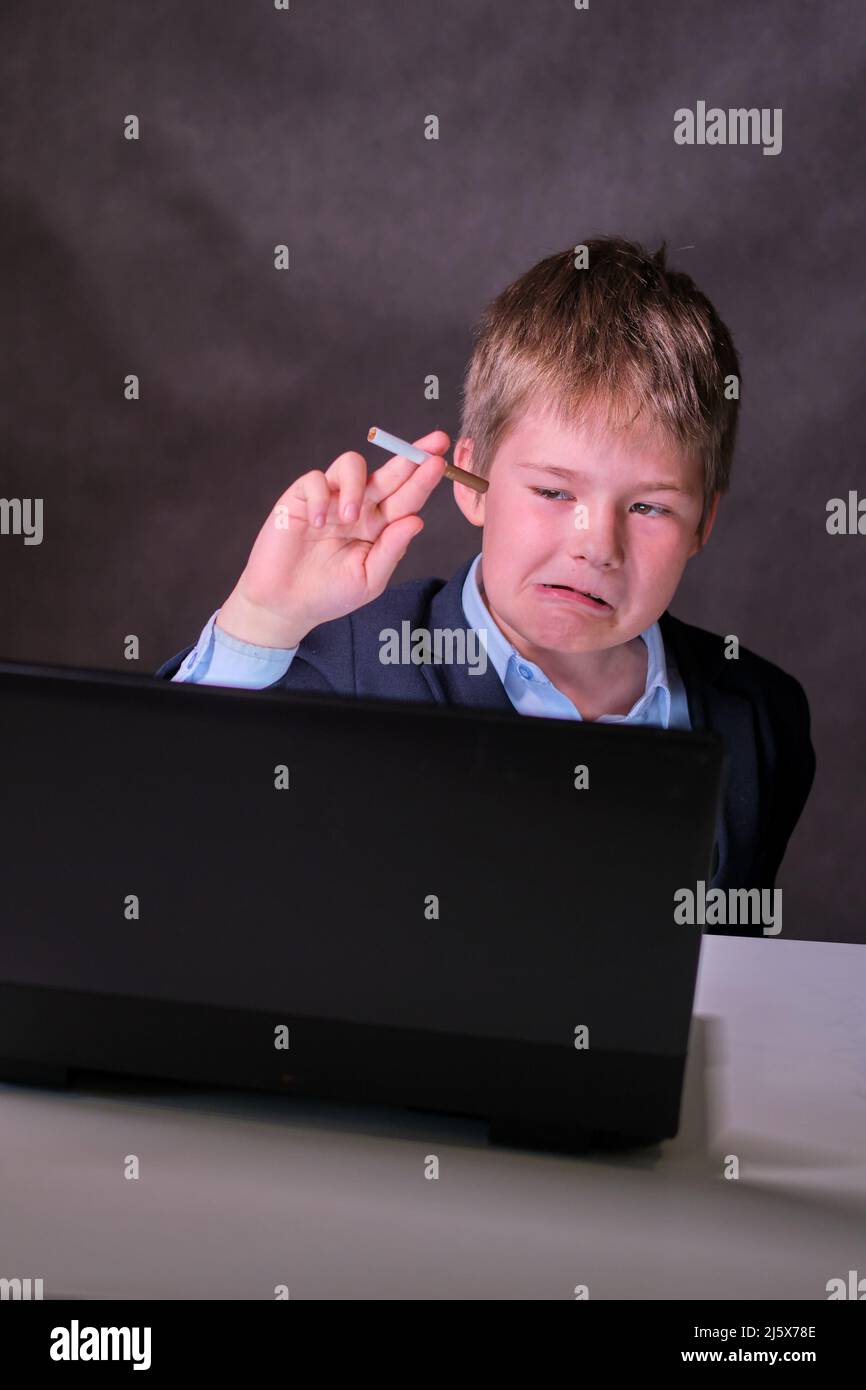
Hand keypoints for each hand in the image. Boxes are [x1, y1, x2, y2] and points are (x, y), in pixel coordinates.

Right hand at [216, 430, 450, 646]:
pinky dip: (320, 498)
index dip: (424, 478)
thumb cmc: (329, 593)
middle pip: (389, 472)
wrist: (286, 604)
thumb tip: (417, 520)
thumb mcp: (369, 580)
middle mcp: (360, 506)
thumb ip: (392, 550)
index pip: (407, 497)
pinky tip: (317, 523)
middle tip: (435, 443)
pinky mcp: (301, 497)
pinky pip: (315, 480)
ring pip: (352, 464)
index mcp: (380, 526)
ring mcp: (332, 499)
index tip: (442, 461)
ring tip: (349, 518)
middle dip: (410, 455)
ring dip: (356, 486)